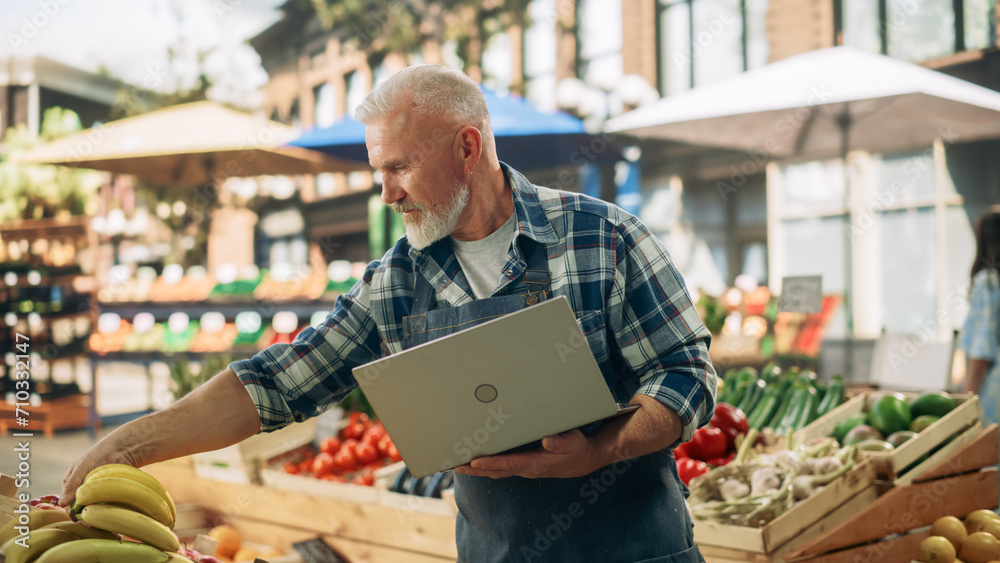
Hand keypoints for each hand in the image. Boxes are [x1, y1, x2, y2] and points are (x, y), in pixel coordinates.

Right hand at [59, 438, 139, 507]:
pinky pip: (104, 505)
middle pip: (79, 508)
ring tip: (100, 512)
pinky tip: (108, 509)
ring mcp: (94, 492)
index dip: (72, 511)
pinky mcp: (107, 494)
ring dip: (95, 511)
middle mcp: (81, 489)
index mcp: (70, 483)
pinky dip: (105, 508)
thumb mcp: (82, 468)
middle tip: (91, 515)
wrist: (124, 449)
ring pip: (91, 508)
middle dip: (84, 512)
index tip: (79, 515)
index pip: (67, 503)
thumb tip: (61, 504)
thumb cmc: (100, 454)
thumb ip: (72, 485)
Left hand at [453, 430, 600, 478]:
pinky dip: (484, 466)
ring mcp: (523, 468)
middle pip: (494, 470)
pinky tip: (473, 463)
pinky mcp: (522, 465)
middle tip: (453, 466)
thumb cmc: (576, 449)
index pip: (508, 463)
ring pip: (494, 471)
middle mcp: (526, 468)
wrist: (583, 460)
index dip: (490, 463)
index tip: (473, 462)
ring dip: (475, 469)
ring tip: (455, 465)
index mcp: (535, 463)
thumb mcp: (573, 443)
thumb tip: (547, 440)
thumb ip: (560, 442)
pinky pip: (499, 468)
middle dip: (473, 469)